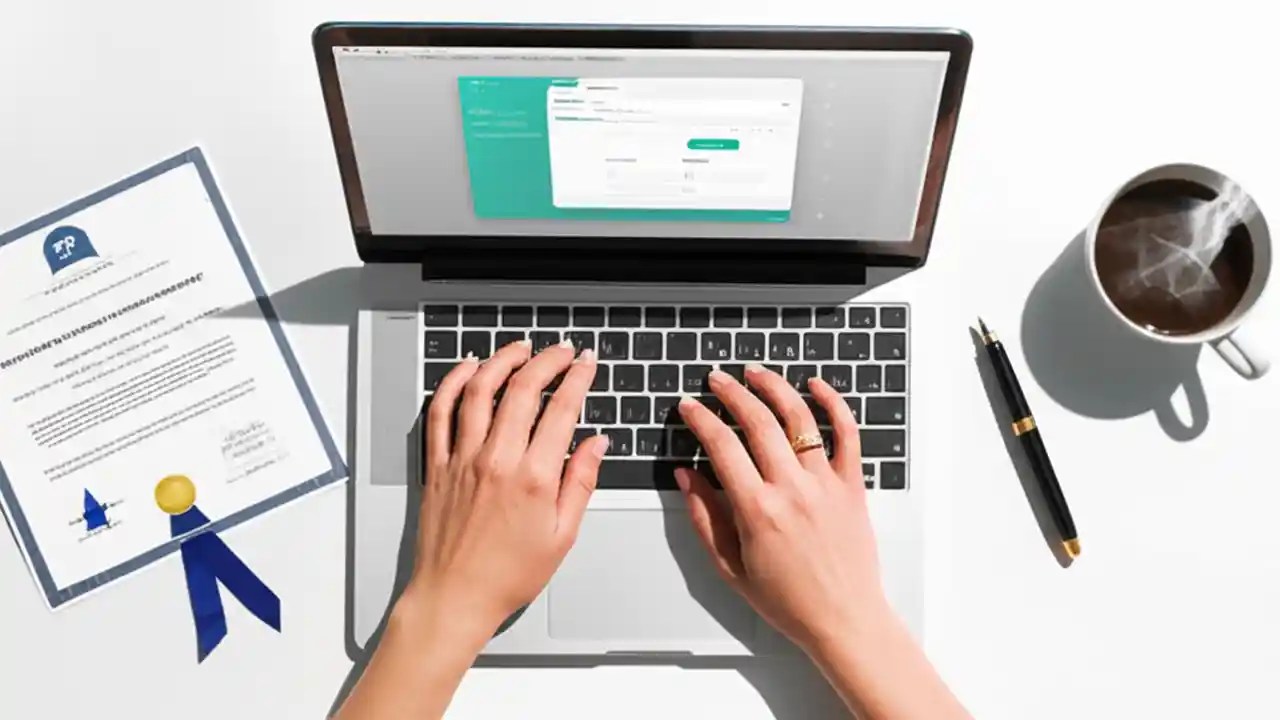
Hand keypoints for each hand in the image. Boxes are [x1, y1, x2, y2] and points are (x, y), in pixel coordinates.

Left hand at [403, 339, 607, 638]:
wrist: (455, 596)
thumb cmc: (508, 574)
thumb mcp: (563, 535)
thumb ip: (581, 482)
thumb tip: (597, 443)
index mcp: (533, 478)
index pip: (561, 409)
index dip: (577, 378)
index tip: (585, 363)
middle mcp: (496, 460)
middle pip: (523, 389)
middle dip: (546, 361)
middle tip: (560, 352)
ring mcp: (462, 459)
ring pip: (480, 390)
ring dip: (502, 360)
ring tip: (519, 349)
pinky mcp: (437, 465)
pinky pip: (441, 411)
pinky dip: (454, 382)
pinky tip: (468, 369)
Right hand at [675, 363, 886, 653]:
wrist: (844, 620)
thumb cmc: (788, 601)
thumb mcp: (729, 568)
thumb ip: (704, 518)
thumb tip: (686, 476)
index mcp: (757, 511)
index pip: (721, 447)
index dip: (700, 419)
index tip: (688, 407)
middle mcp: (792, 490)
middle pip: (757, 422)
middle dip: (730, 393)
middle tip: (716, 381)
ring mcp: (825, 484)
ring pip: (799, 418)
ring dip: (773, 388)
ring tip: (754, 374)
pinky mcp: (852, 486)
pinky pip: (847, 434)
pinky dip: (833, 404)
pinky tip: (816, 386)